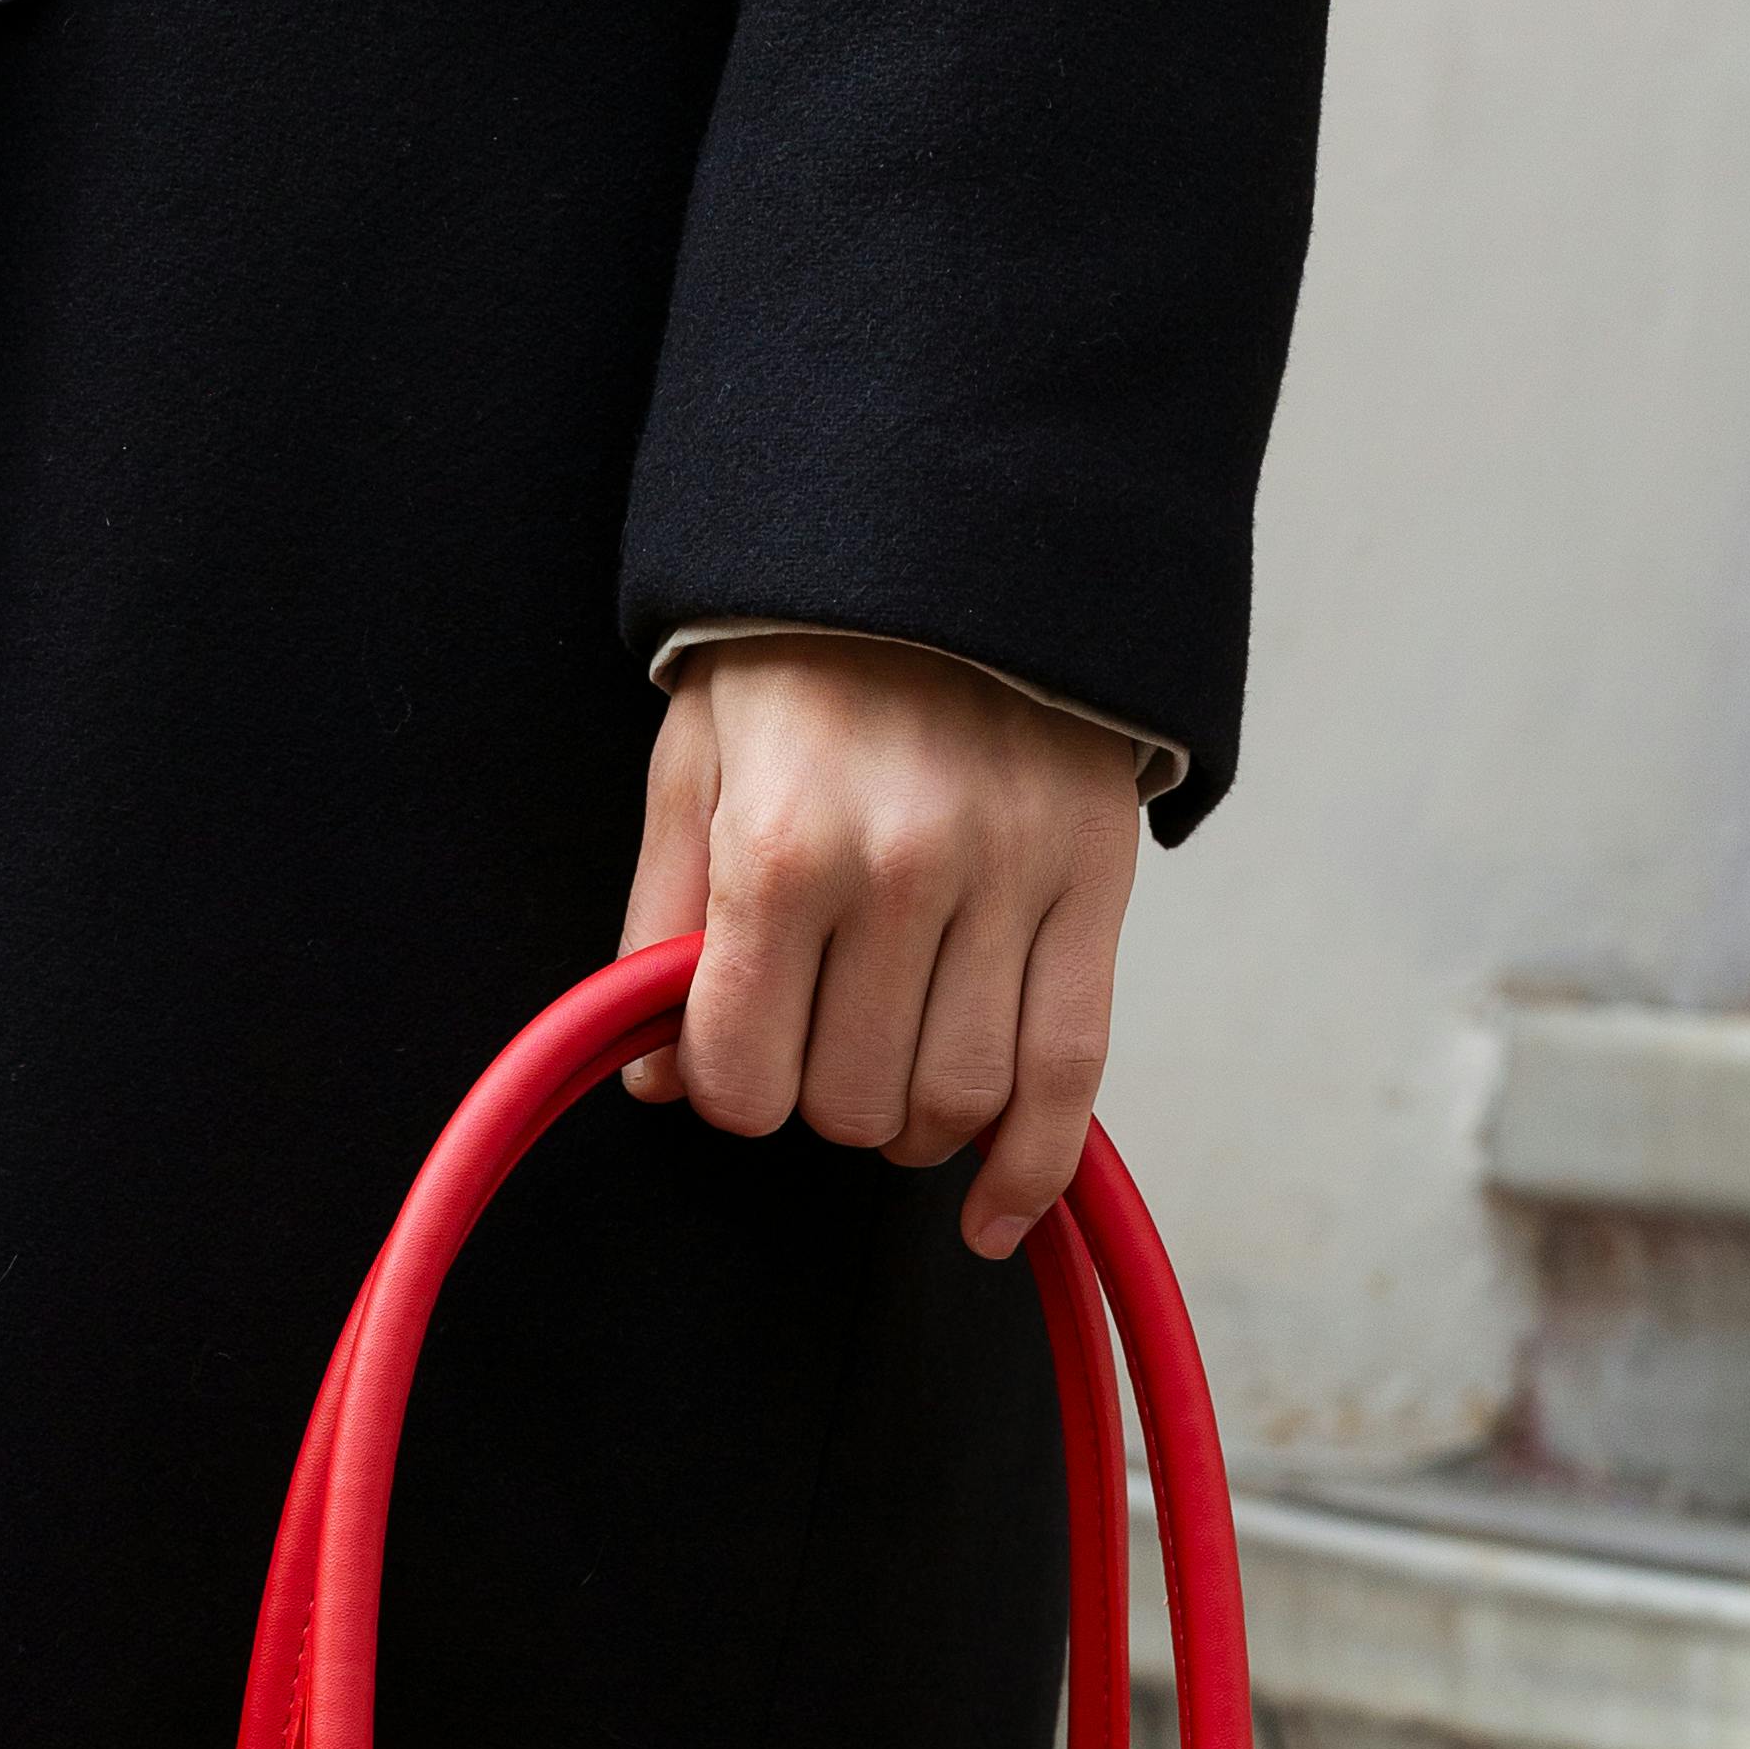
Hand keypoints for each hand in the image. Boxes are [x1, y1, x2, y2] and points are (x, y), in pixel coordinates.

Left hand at [620, 637, 1141, 1260]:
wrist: (954, 534)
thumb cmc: (800, 660)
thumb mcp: (693, 762)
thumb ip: (661, 924)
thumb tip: (653, 1083)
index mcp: (783, 847)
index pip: (743, 1077)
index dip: (730, 1092)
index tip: (736, 1060)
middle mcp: (900, 872)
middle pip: (848, 1104)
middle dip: (819, 1100)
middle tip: (818, 1038)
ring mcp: (1009, 882)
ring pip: (954, 1105)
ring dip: (911, 1127)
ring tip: (892, 1073)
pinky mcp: (1095, 886)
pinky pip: (1069, 1075)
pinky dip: (1030, 1170)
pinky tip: (993, 1214)